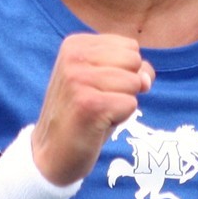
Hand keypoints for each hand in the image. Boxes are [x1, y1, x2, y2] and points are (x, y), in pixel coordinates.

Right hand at [31, 33, 153, 184]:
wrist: (51, 153)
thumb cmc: (82, 116)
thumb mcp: (104, 81)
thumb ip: (130, 69)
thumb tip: (146, 79)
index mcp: (75, 44)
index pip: (130, 47)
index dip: (124, 72)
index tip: (97, 88)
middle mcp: (74, 57)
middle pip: (134, 61)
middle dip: (126, 85)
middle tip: (99, 102)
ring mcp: (79, 79)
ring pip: (135, 83)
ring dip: (122, 103)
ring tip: (97, 113)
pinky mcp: (89, 104)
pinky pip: (130, 104)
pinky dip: (120, 119)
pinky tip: (96, 124)